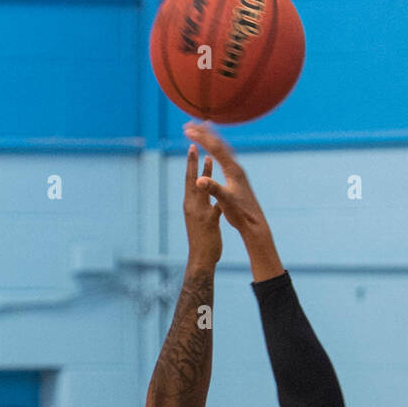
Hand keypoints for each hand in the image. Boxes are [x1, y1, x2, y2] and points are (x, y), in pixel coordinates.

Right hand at [183, 123, 268, 237]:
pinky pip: (225, 157)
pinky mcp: (237, 177)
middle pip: (219, 143)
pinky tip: (214, 151)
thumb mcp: (225, 200)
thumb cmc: (240, 213)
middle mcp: (236, 167)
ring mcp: (237, 171)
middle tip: (189, 123)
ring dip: (211, 138)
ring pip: (223, 148)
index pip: (214, 148)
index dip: (201, 138)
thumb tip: (199, 180)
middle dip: (204, 132)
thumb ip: (213, 188)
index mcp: (232, 170)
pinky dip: (216, 149)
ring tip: (202, 128)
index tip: (187, 131)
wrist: (254, 223)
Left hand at [183, 142, 221, 268]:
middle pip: (192, 179)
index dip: (194, 164)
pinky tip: (212, 182)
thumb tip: (215, 198)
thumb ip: (213, 209)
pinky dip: (207, 186)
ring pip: (198, 187)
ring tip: (207, 159)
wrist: (202, 259)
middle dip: (194, 163)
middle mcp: (192, 205)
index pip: (193, 180)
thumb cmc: (207, 244)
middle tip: (194, 146)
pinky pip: (203, 196)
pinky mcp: (199, 216)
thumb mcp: (211, 224)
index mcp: (194, 206)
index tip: (194, 147)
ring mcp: (195, 211)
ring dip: (203, 172)